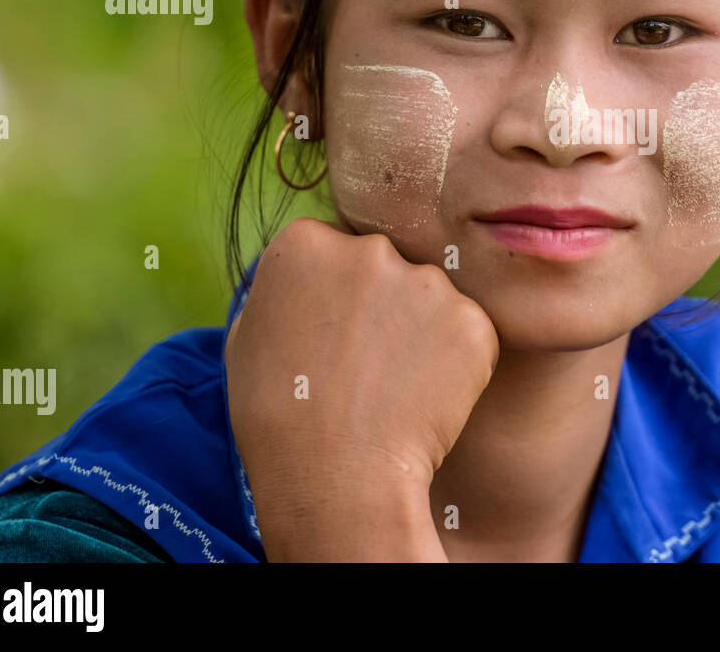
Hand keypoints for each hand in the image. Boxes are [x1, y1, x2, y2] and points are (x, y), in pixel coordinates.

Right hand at [224, 217, 498, 559]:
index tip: (332, 338)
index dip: (336, 298)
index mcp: (305, 243)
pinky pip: (467, 332)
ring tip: (394, 387)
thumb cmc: (278, 418)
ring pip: (430, 297)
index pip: (334, 251)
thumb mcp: (248, 337)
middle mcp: (370, 248)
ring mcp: (426, 282)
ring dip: (421, 330)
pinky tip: (426, 397)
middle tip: (367, 367)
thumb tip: (309, 279)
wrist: (335, 477)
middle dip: (382, 306)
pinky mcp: (471, 320)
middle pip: (386, 265)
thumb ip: (282, 289)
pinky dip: (456, 362)